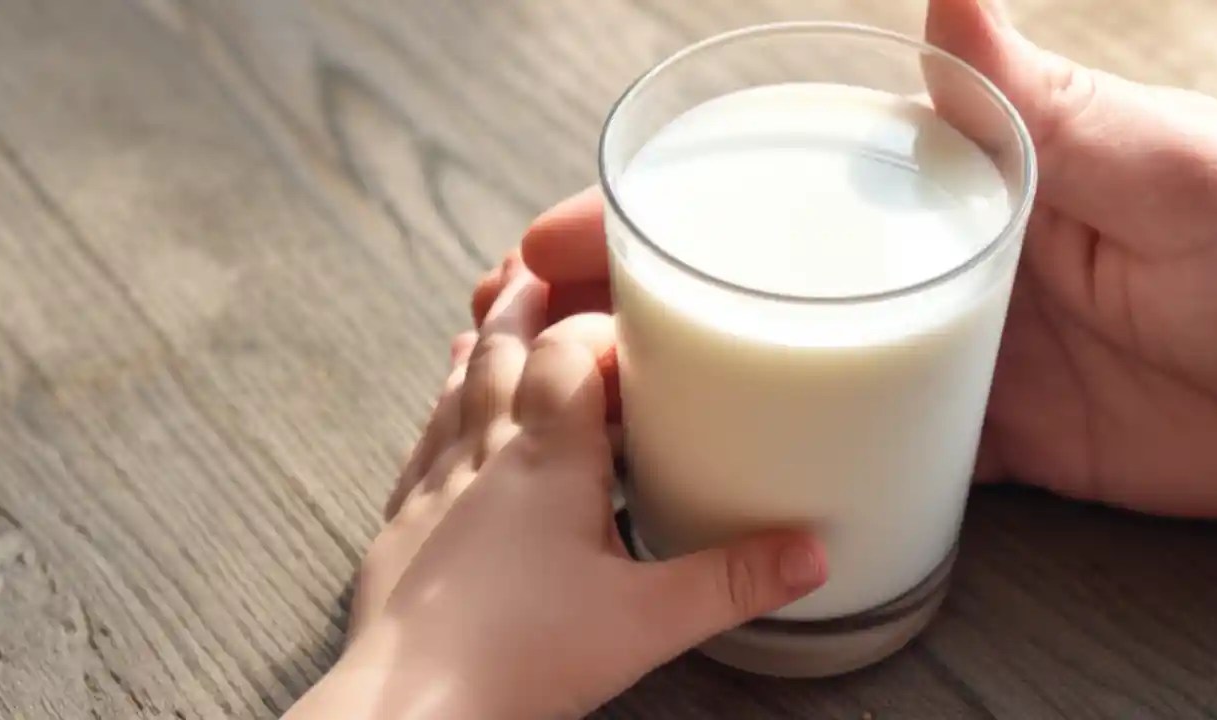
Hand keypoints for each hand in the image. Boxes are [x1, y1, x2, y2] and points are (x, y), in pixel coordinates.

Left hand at [286, 259, 825, 719]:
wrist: (411, 710)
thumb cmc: (523, 658)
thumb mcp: (647, 622)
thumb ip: (732, 581)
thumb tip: (813, 553)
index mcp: (547, 458)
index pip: (568, 355)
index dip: (599, 329)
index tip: (634, 324)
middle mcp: (485, 454)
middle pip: (501, 352)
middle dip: (523, 308)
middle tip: (534, 266)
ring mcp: (436, 487)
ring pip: (457, 389)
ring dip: (478, 345)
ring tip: (487, 312)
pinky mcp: (403, 525)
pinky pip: (422, 443)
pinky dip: (438, 410)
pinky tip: (441, 406)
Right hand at [474, 0, 1216, 518]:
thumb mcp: (1160, 165)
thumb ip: (1042, 98)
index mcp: (944, 189)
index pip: (770, 190)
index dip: (658, 208)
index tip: (560, 235)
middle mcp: (917, 272)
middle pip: (745, 284)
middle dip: (627, 303)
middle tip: (526, 330)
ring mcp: (935, 361)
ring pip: (777, 370)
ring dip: (677, 384)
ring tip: (577, 408)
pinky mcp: (968, 443)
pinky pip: (847, 450)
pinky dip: (771, 460)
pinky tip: (700, 474)